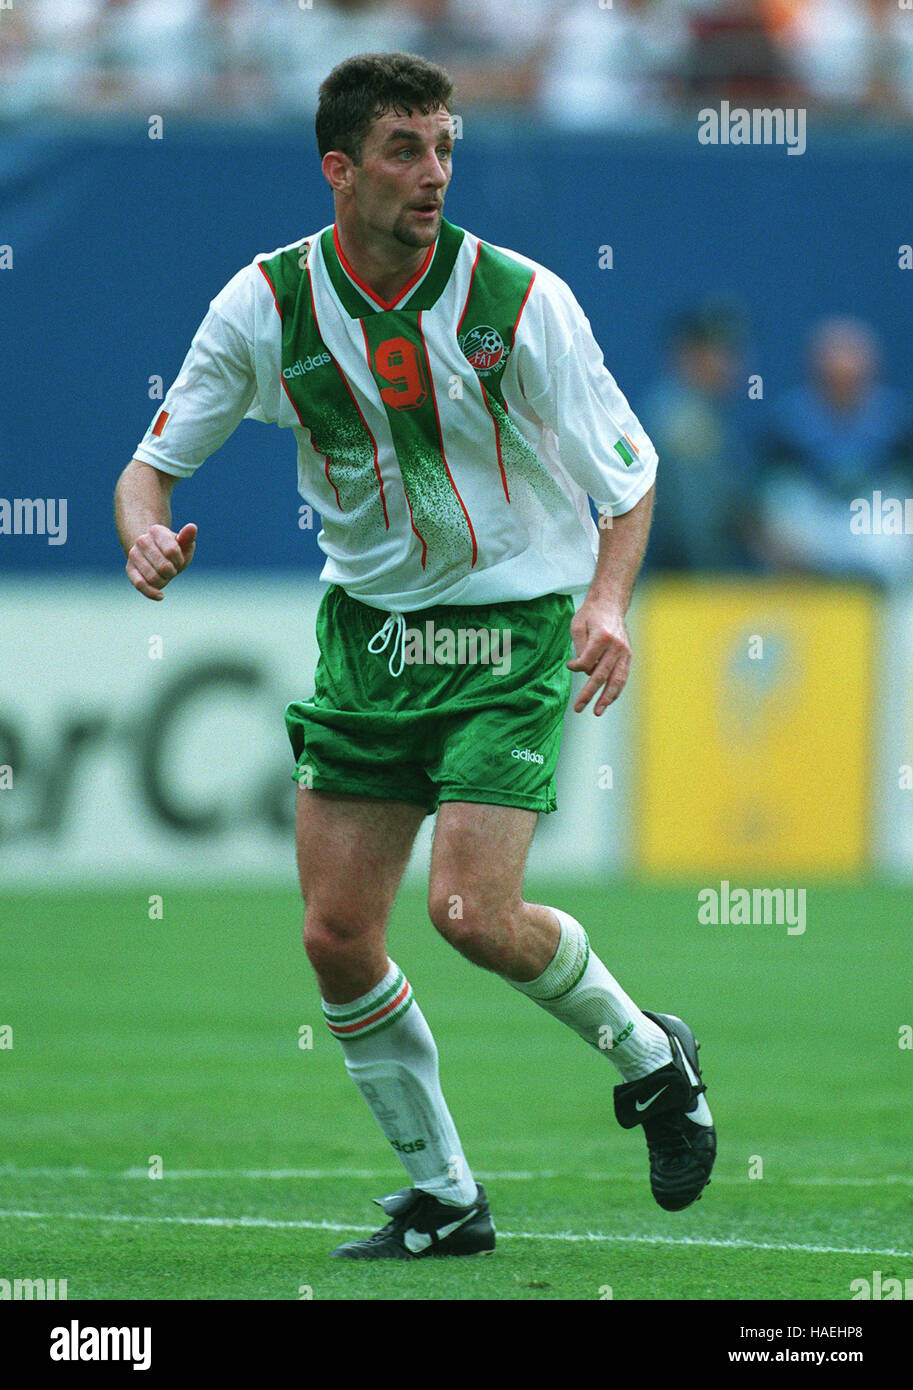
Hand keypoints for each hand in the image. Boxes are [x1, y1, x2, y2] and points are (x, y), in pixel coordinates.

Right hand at [125, 522, 196, 600]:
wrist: (156, 554)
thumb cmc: (174, 550)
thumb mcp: (184, 544)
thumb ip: (188, 537)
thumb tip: (192, 527)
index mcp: (156, 531)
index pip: (172, 551)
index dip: (180, 561)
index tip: (179, 560)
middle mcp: (142, 540)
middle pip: (164, 567)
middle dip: (172, 572)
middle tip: (172, 569)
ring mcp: (134, 555)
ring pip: (153, 578)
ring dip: (164, 581)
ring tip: (164, 574)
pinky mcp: (130, 569)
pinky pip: (139, 585)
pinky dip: (152, 593)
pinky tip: (160, 596)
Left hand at [567, 597, 631, 714]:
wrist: (610, 604)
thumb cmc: (591, 614)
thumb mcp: (577, 626)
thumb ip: (579, 648)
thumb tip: (581, 668)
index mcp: (602, 637)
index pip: (587, 662)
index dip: (576, 667)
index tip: (569, 665)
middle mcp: (616, 646)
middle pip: (601, 675)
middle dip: (589, 694)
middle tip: (578, 708)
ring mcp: (625, 652)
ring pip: (616, 680)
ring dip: (607, 698)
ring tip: (598, 711)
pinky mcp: (628, 655)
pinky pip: (622, 676)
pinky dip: (616, 690)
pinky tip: (608, 701)